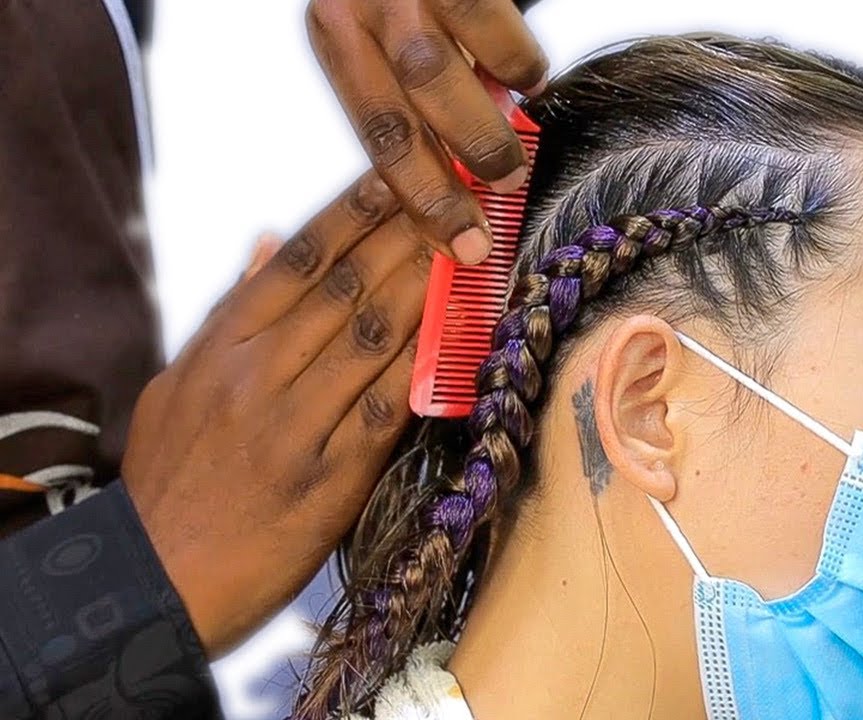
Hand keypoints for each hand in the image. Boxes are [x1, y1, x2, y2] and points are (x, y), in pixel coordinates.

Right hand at [123, 173, 428, 656]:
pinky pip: (386, 409)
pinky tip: (459, 334)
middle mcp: (258, 378)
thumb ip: (230, 311)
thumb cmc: (170, 478)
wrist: (158, 578)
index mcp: (222, 350)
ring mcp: (295, 428)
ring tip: (465, 247)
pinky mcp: (329, 479)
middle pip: (344, 290)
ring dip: (425, 287)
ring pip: (372, 339)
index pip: (297, 264)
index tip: (393, 177)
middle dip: (402, 237)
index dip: (350, 216)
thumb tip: (269, 238)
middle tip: (449, 198)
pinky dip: (425, 368)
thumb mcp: (178, 385)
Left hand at [306, 0, 547, 264]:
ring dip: (482, 135)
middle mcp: (352, 12)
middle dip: (446, 192)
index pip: (376, 138)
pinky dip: (518, 62)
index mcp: (336, 36)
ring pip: (435, 83)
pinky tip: (529, 75)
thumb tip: (457, 173)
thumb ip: (413, 90)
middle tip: (488, 225)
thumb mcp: (388, 28)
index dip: (421, 202)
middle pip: (396, 126)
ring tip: (512, 161)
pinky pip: (490, 29)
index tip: (459, 249)